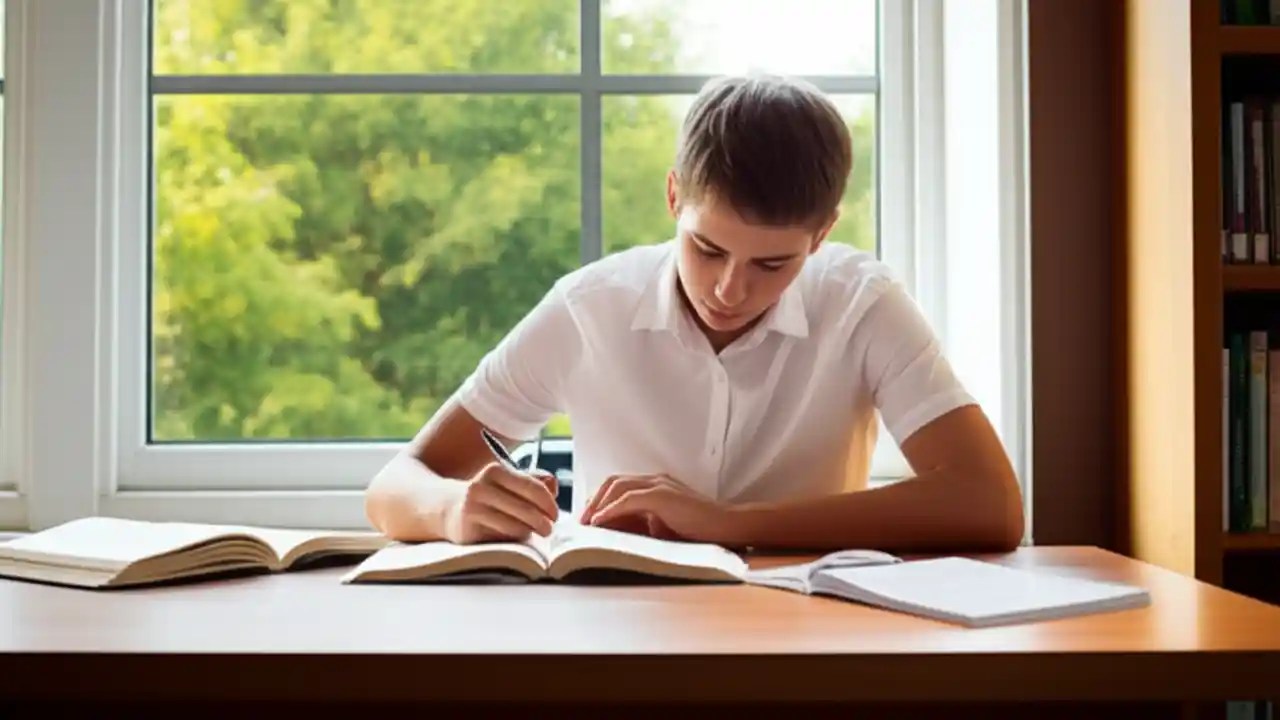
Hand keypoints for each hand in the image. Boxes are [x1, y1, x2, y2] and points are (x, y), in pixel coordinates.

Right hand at [443, 462, 558, 544]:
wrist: (448, 510)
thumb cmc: (489, 496)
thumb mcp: (508, 482)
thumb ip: (534, 481)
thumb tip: (553, 486)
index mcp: (494, 471)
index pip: (532, 487)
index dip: (549, 504)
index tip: (555, 515)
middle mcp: (480, 488)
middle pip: (526, 510)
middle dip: (544, 522)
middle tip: (549, 529)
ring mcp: (472, 511)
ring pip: (516, 527)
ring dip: (528, 532)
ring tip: (530, 532)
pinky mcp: (468, 532)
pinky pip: (502, 540)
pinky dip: (513, 541)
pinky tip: (513, 538)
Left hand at [579, 474, 733, 543]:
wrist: (726, 526)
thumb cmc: (699, 530)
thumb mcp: (664, 526)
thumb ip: (643, 524)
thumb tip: (615, 534)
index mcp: (655, 485)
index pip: (619, 485)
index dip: (601, 501)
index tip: (589, 521)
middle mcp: (655, 480)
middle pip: (613, 482)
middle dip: (594, 501)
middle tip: (583, 523)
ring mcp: (659, 485)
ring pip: (618, 486)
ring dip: (599, 505)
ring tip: (588, 523)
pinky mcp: (663, 496)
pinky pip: (629, 499)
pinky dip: (611, 509)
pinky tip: (600, 522)